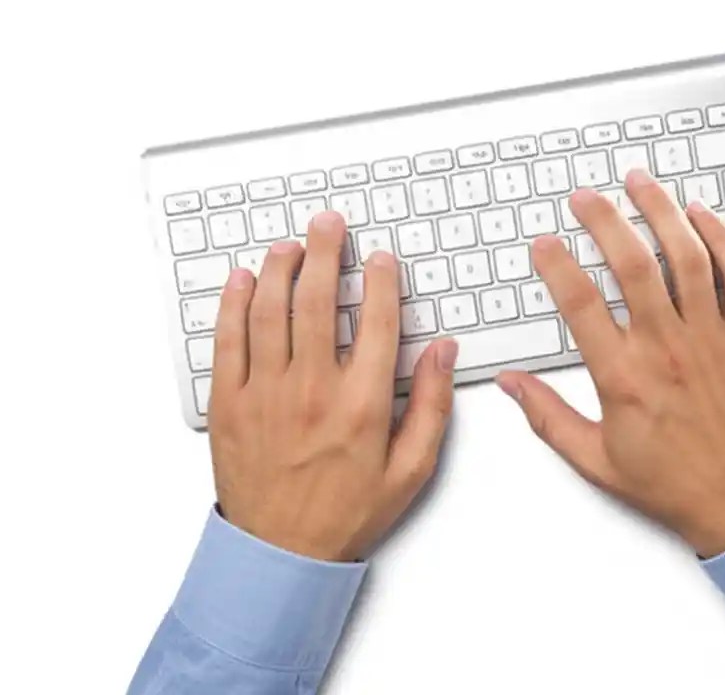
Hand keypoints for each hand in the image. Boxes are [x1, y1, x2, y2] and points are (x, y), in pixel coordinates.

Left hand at [206, 211, 456, 561]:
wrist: (280, 554)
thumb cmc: (346, 513)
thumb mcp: (411, 469)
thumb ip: (432, 406)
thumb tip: (444, 352)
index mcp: (362, 406)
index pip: (379, 324)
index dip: (383, 282)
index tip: (382, 258)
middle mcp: (313, 391)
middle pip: (320, 302)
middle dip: (327, 253)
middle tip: (330, 223)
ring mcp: (266, 394)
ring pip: (271, 311)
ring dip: (281, 268)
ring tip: (292, 244)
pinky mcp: (229, 403)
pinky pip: (228, 339)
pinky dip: (234, 302)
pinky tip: (243, 279)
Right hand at [496, 171, 724, 557]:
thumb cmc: (674, 485)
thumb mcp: (596, 460)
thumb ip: (548, 417)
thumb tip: (510, 385)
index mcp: (625, 378)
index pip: (579, 303)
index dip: (556, 264)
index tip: (544, 243)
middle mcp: (669, 350)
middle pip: (632, 264)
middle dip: (604, 219)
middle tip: (586, 197)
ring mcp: (714, 339)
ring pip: (687, 257)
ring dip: (661, 212)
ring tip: (640, 183)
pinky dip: (721, 238)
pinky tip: (701, 216)